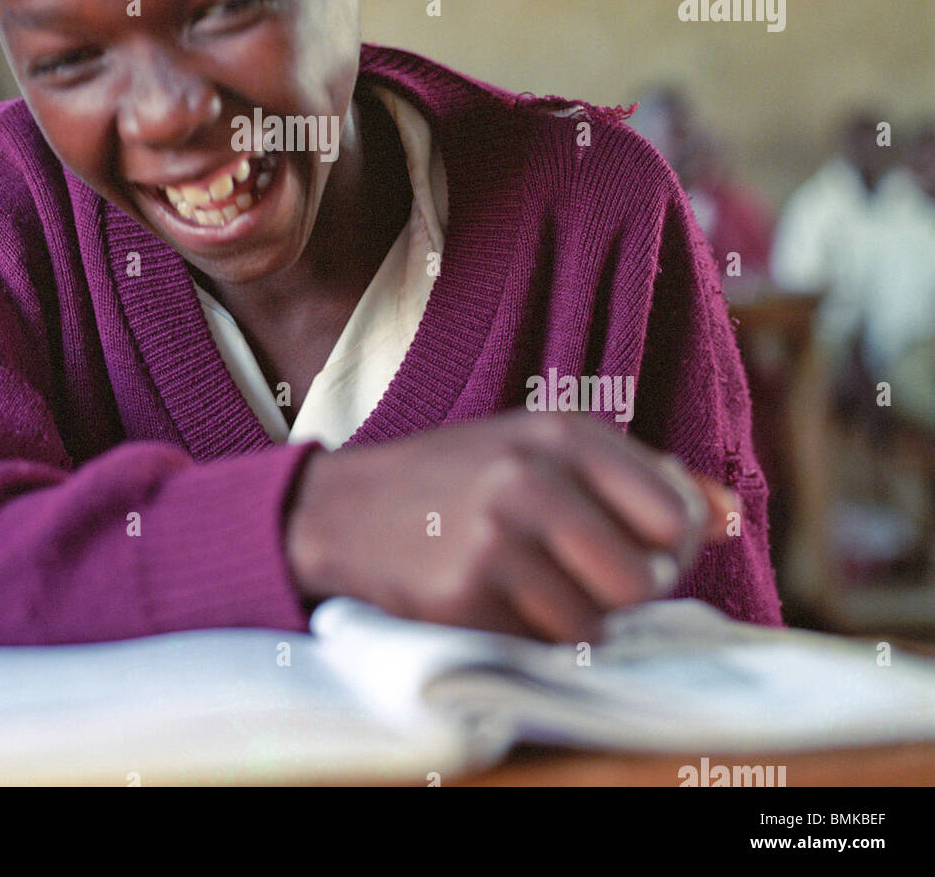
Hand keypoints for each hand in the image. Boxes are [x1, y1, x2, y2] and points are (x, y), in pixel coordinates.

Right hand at [284, 411, 737, 642]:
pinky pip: (544, 645)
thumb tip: (729, 515)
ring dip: (576, 617)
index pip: (674, 514)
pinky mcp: (462, 596)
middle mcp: (527, 478)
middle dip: (625, 589)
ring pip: (597, 622)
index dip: (668, 543)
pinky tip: (495, 597)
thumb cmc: (462, 476)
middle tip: (584, 572)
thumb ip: (642, 476)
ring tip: (532, 581)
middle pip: (644, 578)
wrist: (346, 509)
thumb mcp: (545, 448)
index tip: (634, 540)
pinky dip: (531, 635)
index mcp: (559, 431)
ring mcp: (492, 539)